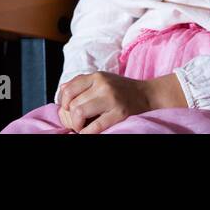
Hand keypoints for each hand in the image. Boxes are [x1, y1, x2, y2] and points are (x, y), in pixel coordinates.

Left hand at [56, 71, 185, 133]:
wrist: (147, 95)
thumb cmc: (121, 90)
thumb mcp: (102, 80)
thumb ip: (82, 83)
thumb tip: (62, 91)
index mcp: (97, 76)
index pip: (67, 89)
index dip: (63, 103)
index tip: (68, 110)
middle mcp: (103, 84)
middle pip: (72, 103)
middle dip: (70, 117)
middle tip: (77, 122)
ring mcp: (111, 98)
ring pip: (79, 112)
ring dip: (77, 125)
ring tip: (83, 127)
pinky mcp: (119, 113)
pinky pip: (94, 127)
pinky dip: (87, 133)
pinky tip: (90, 132)